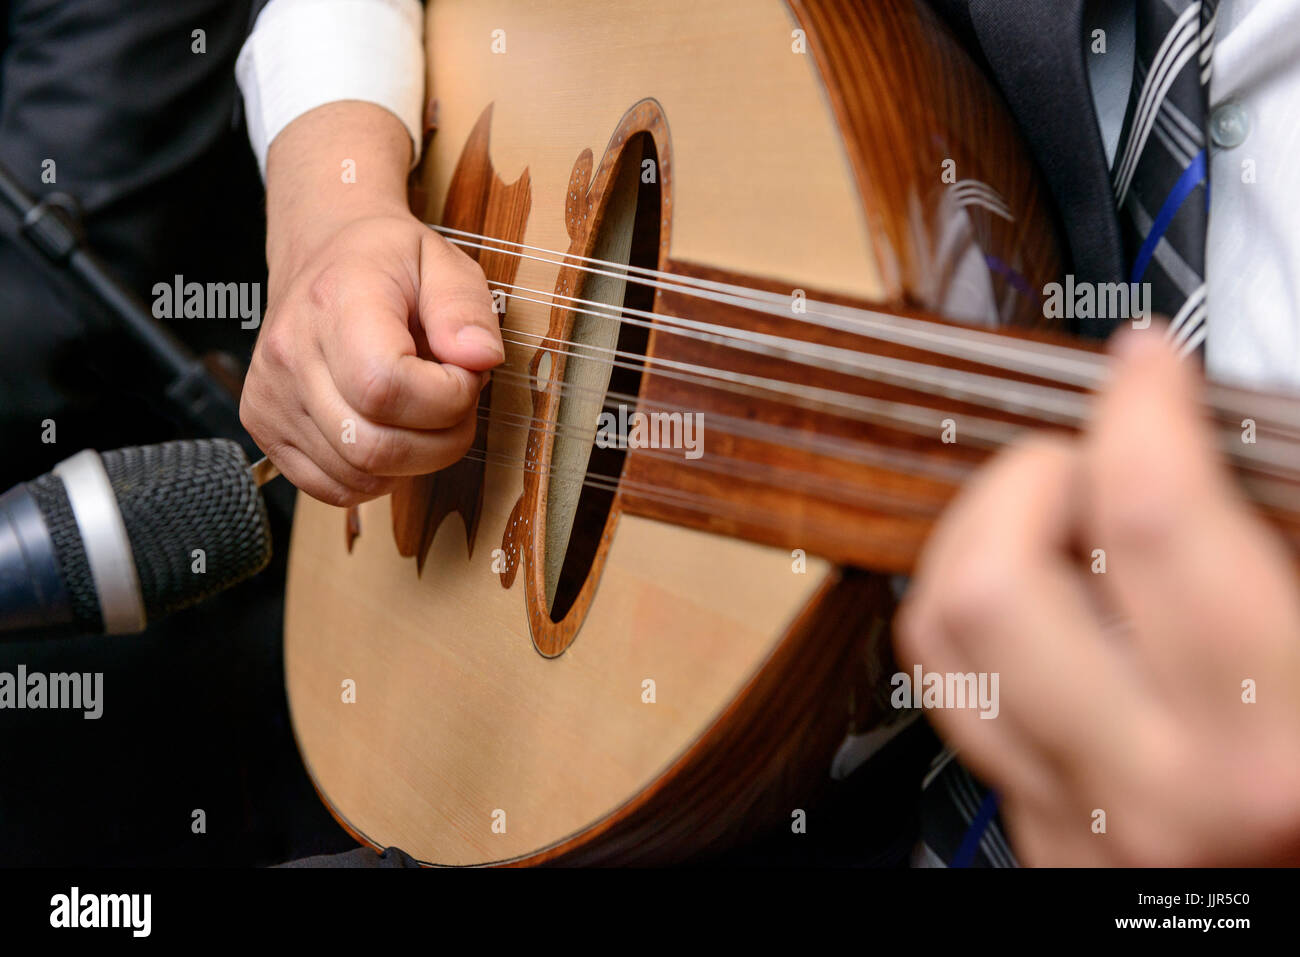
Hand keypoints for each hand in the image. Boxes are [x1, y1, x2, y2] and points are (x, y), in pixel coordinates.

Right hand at [240, 102, 502, 505]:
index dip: (446, 399)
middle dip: (440, 441)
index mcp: (334, 303)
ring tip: (419, 410)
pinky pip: (332, 488)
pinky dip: (375, 475)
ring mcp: (270, 395)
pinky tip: (387, 431)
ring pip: (358, 477)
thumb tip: (480, 360)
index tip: (463, 376)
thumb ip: (466, 309)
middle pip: (373, 447)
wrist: (322, 251)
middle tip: (453, 402)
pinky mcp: (263, 426)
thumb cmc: (385, 261)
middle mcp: (290, 354)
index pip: (386, 389)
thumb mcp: (443, 262)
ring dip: (412, 460)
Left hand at [895, 327, 1299, 864]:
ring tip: (1054, 520)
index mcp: (1273, 746)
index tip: (1146, 366)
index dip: (1143, 408)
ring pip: (940, 636)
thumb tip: (1219, 429)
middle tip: (1089, 460)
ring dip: (980, 539)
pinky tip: (1046, 603)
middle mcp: (1154, 792)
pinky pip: (957, 700)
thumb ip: (1291, 537)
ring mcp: (1078, 825)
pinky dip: (981, 623)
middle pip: (992, 581)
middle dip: (1030, 479)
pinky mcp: (1040, 838)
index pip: (1155, 522)